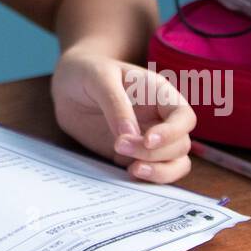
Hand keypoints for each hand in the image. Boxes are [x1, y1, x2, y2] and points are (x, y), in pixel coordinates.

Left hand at [50, 44, 195, 182]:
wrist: (67, 86)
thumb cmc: (87, 72)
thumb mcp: (99, 77)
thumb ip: (116, 103)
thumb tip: (130, 134)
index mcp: (159, 94)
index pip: (183, 116)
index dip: (172, 132)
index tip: (147, 140)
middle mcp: (159, 118)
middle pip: (181, 144)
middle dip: (155, 152)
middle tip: (120, 146)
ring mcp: (148, 138)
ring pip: (175, 163)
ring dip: (159, 171)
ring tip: (133, 170)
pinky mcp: (132, 155)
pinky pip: (152, 171)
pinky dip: (147, 178)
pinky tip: (128, 173)